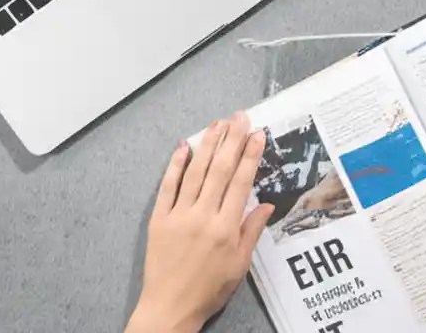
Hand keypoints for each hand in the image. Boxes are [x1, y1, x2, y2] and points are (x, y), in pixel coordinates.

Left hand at [126, 112, 274, 332]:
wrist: (169, 307)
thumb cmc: (209, 289)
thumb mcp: (240, 265)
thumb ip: (251, 231)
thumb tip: (267, 204)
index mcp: (225, 228)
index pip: (241, 183)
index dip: (250, 156)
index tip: (257, 134)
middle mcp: (202, 216)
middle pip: (219, 170)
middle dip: (231, 140)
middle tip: (240, 117)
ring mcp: (178, 215)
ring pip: (195, 172)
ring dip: (207, 145)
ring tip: (217, 124)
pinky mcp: (159, 219)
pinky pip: (167, 186)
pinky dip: (175, 165)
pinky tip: (183, 146)